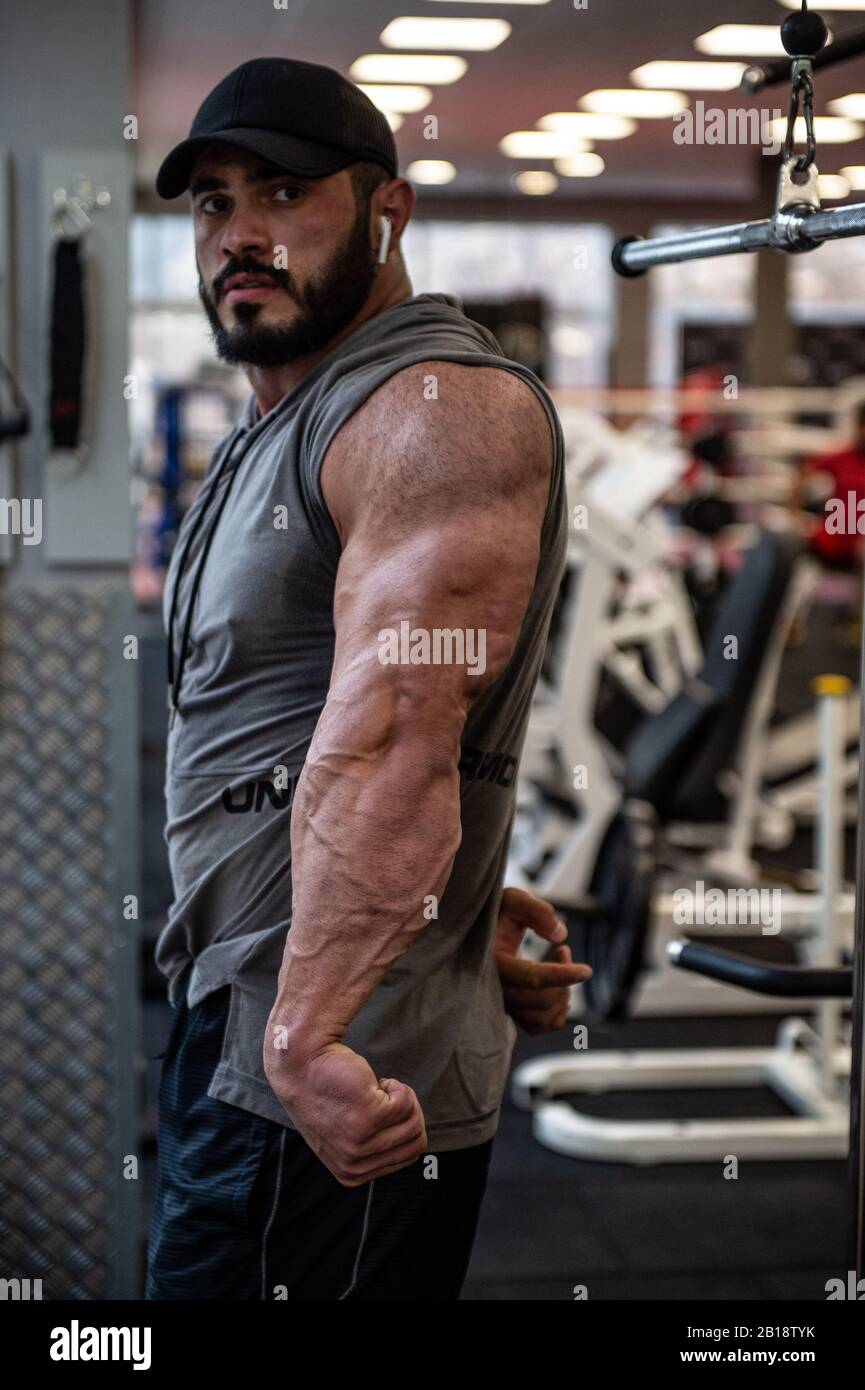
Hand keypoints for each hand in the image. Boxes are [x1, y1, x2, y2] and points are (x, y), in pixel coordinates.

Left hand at [263, 1034, 426, 1186]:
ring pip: (415, 1123)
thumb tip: (414, 1147)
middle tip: (384, 1095)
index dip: (402, 1126)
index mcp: (351, 1174)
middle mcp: (355, 1164)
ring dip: (403, 1098)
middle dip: (409, 1112)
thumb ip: (372, 1149)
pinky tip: (373, 1082)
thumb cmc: (327, 1092)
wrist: (302, 1063)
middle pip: (417, 1141)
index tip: (381, 1109)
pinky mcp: (368, 1117)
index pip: (408, 1157)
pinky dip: (396, 1086)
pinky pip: (406, 1102)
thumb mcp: (344, 1135)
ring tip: (376, 1090)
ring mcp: (360, 1143)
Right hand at [494, 886, 591, 1034]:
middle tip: (564, 951)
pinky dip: (556, 1013)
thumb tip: (560, 936)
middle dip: (564, 979)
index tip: (587, 970)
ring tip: (563, 970)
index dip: (562, 975)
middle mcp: (493, 990)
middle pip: (541, 1001)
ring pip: (542, 1018)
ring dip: (562, 997)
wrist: (481, 933)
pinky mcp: (511, 1012)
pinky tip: (559, 990)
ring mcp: (502, 1004)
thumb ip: (537, 912)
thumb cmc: (499, 914)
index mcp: (492, 962)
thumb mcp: (514, 900)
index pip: (531, 977)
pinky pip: (539, 1026)